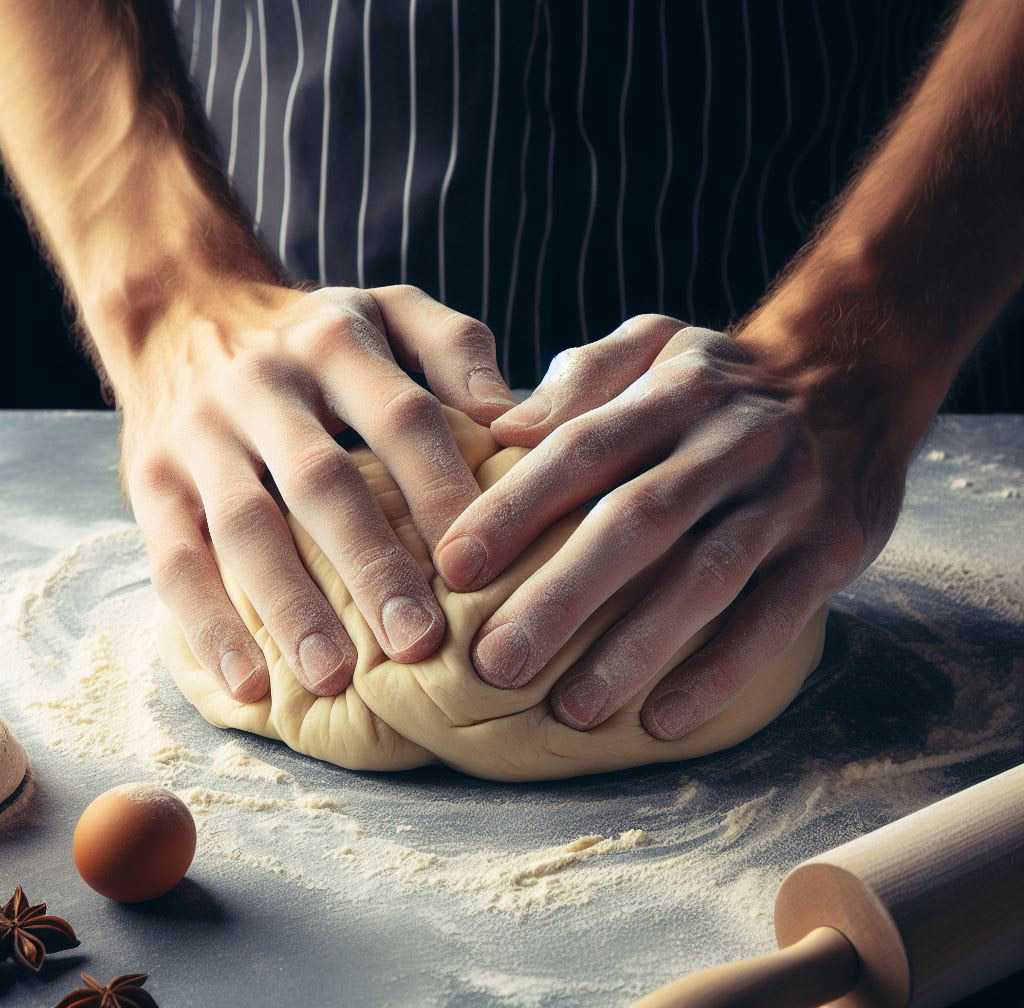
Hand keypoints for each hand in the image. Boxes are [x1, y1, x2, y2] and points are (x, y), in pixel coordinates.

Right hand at [116, 278, 516, 701]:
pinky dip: (208, 625)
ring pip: (244, 527)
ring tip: (335, 678)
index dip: (442, 491)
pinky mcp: (148, 480)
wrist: (182, 310)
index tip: (482, 569)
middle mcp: (262, 384)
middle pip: (321, 481)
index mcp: (334, 342)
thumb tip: (517, 421)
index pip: (402, 418)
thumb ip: (455, 348)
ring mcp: (199, 434)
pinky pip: (172, 558)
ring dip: (289, 607)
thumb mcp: (387, 310)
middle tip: (419, 642)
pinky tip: (249, 685)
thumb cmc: (312, 333)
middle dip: (372, 565)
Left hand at [434, 317, 908, 738]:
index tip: (452, 566)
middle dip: (562, 595)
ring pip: (706, 577)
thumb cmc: (723, 380)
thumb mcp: (658, 342)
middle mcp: (732, 442)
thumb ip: (585, 377)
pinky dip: (720, 672)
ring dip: (636, 647)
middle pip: (638, 521)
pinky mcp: (833, 549)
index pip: (583, 447)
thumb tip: (505, 428)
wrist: (856, 376)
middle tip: (494, 664)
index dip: (516, 506)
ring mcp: (787, 498)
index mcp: (674, 391)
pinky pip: (774, 618)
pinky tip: (661, 719)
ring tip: (571, 709)